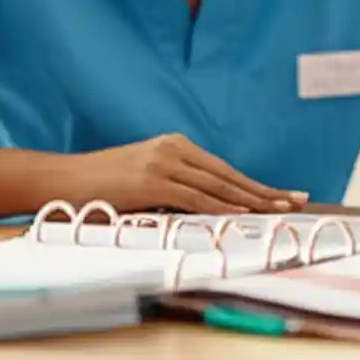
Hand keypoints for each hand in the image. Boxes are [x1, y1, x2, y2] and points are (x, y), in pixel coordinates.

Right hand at [76, 134, 307, 213]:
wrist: (61, 179)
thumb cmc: (101, 185)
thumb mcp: (143, 179)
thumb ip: (174, 186)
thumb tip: (208, 206)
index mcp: (175, 145)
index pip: (225, 169)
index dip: (257, 184)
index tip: (285, 194)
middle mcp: (173, 148)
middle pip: (229, 175)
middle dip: (266, 191)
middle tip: (298, 201)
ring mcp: (163, 163)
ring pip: (217, 186)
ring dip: (251, 201)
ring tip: (280, 210)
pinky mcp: (152, 181)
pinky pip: (194, 198)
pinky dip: (220, 208)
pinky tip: (242, 215)